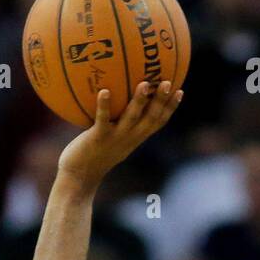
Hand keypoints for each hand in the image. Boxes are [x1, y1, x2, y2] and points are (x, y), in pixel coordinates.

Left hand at [57, 81, 182, 195]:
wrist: (79, 177)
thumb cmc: (93, 155)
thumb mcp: (110, 139)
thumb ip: (117, 122)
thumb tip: (115, 96)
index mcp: (135, 138)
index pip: (158, 122)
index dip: (170, 108)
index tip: (180, 90)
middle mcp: (129, 138)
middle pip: (150, 118)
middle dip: (161, 101)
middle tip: (167, 82)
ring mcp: (115, 138)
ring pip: (131, 118)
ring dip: (139, 101)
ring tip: (144, 84)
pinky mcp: (98, 137)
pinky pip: (103, 119)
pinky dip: (103, 106)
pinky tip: (104, 91)